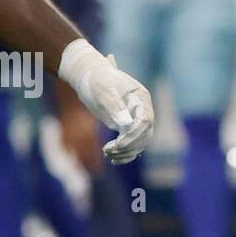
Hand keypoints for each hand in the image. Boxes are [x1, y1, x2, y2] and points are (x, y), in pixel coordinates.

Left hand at [57, 40, 154, 164]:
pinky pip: (133, 144)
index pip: (146, 121)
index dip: (134, 134)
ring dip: (126, 151)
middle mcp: (142, 109)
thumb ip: (116, 107)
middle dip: (129, 145)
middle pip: (145, 133)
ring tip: (107, 153)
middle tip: (108, 150)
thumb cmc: (97, 80)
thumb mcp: (105, 91)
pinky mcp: (126, 125)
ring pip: (140, 141)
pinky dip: (126, 154)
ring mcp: (134, 118)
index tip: (117, 143)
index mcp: (141, 98)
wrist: (89, 77)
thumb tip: (126, 124)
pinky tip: (113, 159)